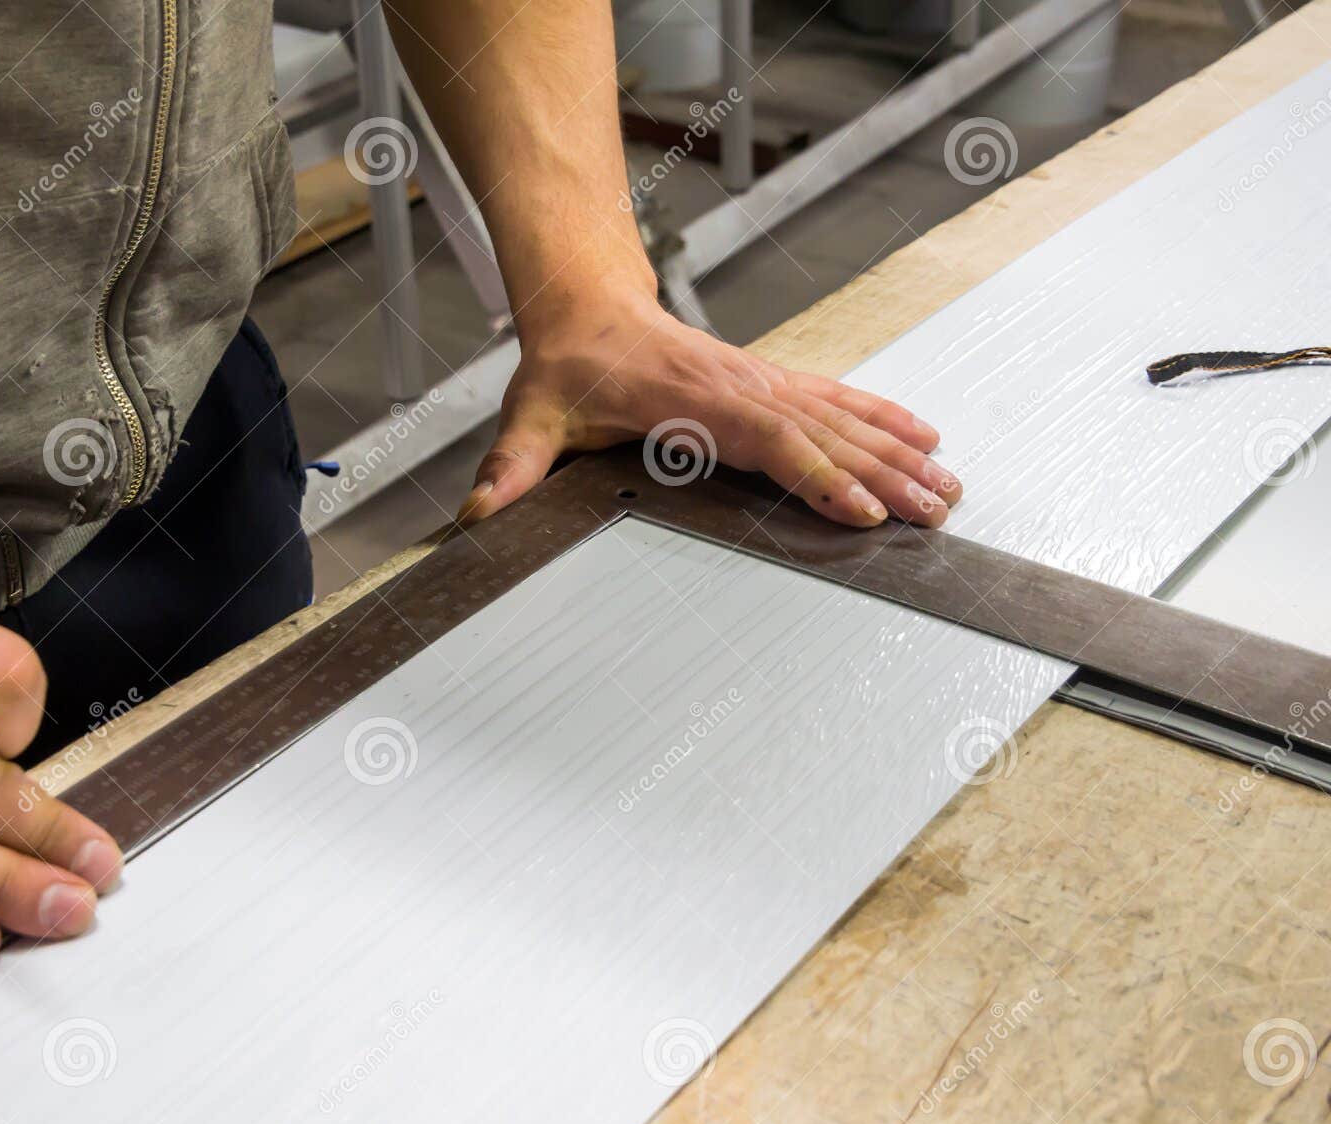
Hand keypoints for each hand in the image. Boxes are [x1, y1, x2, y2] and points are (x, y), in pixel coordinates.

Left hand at [459, 290, 960, 526]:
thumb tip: (479, 514)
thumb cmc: (568, 364)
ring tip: (948, 484)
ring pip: (843, 416)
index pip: (770, 439)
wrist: (586, 304)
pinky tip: (921, 435)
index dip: (816, 475)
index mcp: (694, 402)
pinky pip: (838, 398)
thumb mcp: (532, 415)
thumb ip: (511, 466)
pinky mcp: (770, 381)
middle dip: (884, 474)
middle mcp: (741, 387)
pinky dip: (883, 417)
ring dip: (898, 451)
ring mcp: (762, 381)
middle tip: (936, 511)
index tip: (861, 512)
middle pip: (825, 432)